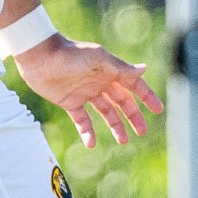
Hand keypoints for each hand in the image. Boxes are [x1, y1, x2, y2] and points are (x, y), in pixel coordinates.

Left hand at [14, 34, 161, 148]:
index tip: (158, 110)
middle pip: (122, 102)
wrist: (39, 56)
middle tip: (142, 132)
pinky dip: (88, 132)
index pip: (133, 85)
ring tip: (123, 142)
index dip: (146, 97)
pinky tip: (91, 143)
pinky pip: (83, 121)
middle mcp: (100, 82)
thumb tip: (144, 69)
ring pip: (106, 113)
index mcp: (109, 70)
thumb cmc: (69, 53)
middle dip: (133, 117)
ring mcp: (85, 93)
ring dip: (115, 127)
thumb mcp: (97, 59)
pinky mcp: (70, 102)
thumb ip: (120, 68)